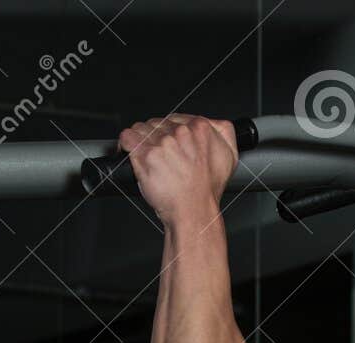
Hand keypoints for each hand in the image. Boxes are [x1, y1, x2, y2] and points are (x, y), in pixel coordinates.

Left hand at [118, 115, 239, 226]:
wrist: (194, 211)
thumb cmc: (206, 191)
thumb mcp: (229, 157)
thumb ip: (224, 133)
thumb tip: (214, 123)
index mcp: (200, 129)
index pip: (175, 118)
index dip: (169, 132)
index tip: (169, 144)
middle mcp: (181, 133)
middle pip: (157, 123)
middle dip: (156, 138)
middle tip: (162, 157)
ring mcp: (163, 143)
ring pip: (141, 129)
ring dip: (142, 142)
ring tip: (149, 158)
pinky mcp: (147, 155)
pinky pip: (127, 137)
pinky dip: (125, 143)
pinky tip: (130, 151)